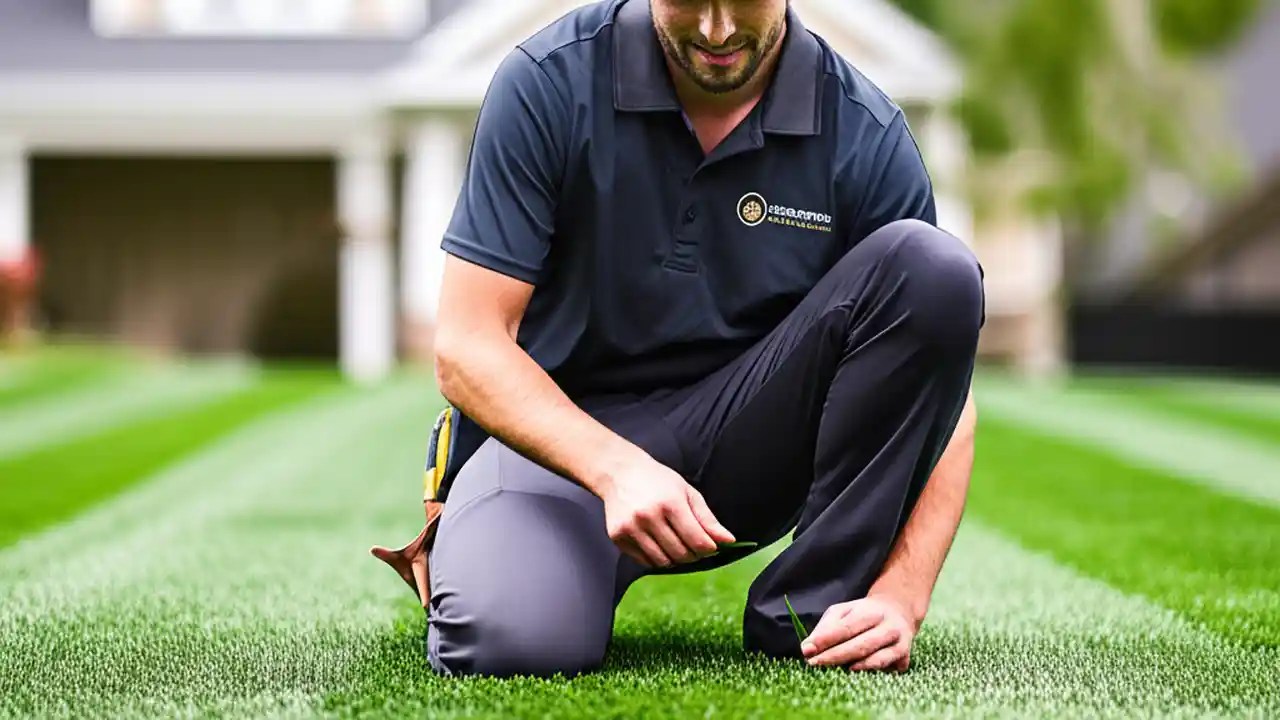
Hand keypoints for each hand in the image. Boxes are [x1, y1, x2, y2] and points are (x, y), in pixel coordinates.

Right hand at [599, 454, 734, 567]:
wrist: (619, 473)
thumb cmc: (658, 481)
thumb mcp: (687, 492)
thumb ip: (708, 519)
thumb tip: (728, 541)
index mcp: (670, 503)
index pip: (697, 541)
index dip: (709, 548)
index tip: (710, 546)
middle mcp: (648, 516)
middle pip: (681, 554)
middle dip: (693, 555)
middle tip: (693, 546)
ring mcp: (631, 527)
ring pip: (662, 561)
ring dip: (675, 559)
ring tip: (676, 545)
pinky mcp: (617, 536)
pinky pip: (644, 561)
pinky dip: (656, 559)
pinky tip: (658, 544)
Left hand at [800, 595, 917, 671]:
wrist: (899, 612)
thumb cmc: (864, 614)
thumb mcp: (843, 612)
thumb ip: (826, 628)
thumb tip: (807, 648)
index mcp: (871, 611)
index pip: (846, 627)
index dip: (826, 640)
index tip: (807, 651)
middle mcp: (888, 626)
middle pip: (861, 645)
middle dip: (835, 656)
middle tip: (814, 664)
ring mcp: (900, 643)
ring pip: (877, 658)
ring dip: (855, 667)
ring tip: (834, 671)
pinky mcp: (905, 659)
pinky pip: (888, 669)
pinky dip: (872, 672)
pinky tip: (856, 674)